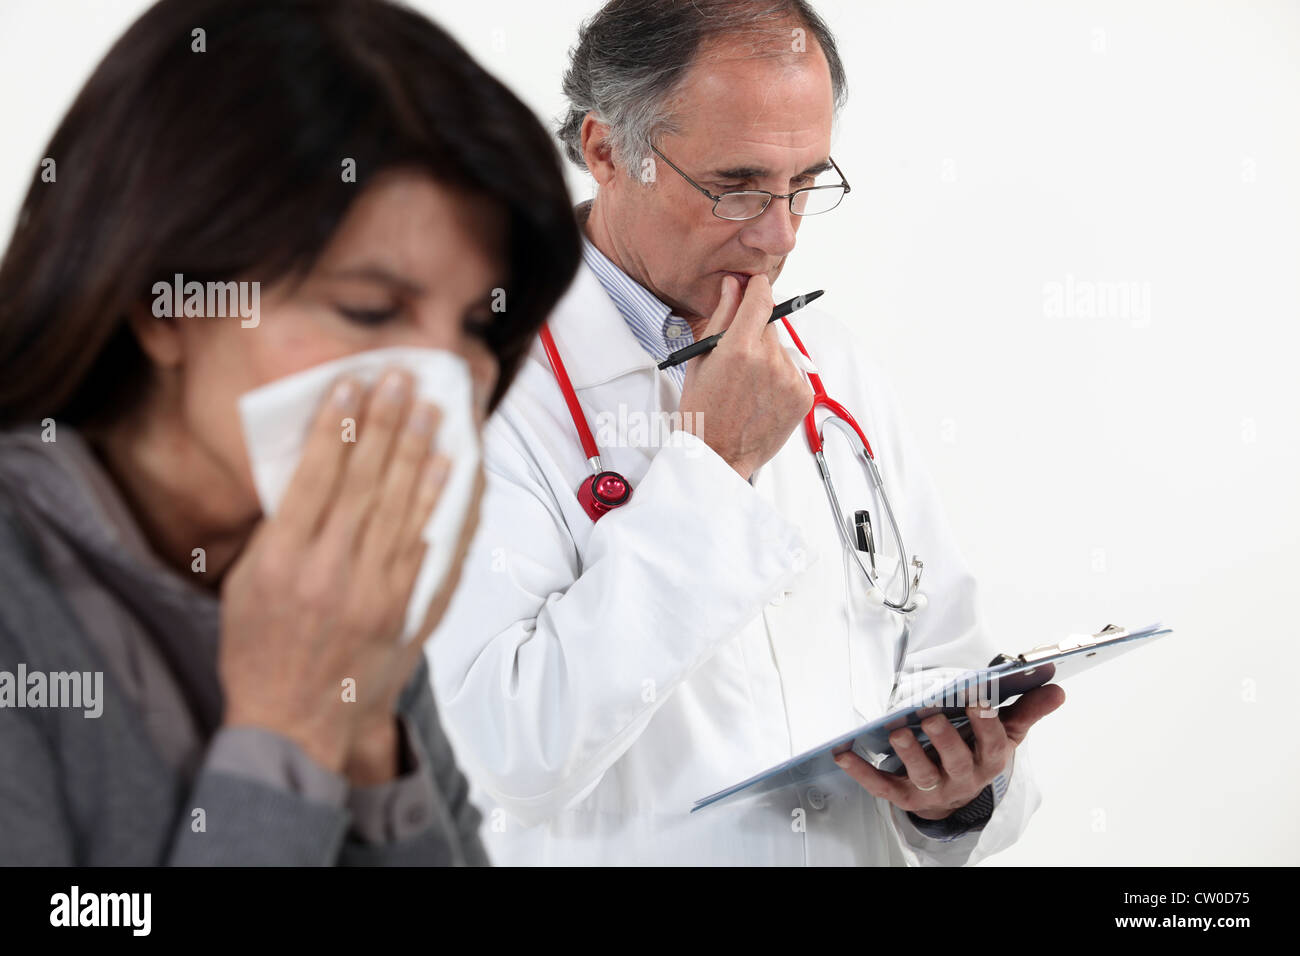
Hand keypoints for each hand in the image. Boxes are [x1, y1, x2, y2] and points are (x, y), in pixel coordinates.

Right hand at [219, 368, 463, 776]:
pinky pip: (433, 546)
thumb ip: (278, 532)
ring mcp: (377, 591)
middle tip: (403, 380)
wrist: (295, 726)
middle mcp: (331, 571)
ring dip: (421, 452)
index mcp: (281, 561)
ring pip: (405, 507)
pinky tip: (454, 471)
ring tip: (434, 409)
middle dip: (386, 424)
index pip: (315, 477)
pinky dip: (445, 504)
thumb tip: (314, 474)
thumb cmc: (259, 651)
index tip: (352, 386)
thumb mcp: (244, 587)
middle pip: (366, 482)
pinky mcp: (409, 610)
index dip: (336, 426)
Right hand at [677, 274, 812, 480]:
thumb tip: (733, 286)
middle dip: (755, 332)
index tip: (753, 287)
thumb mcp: (701, 359)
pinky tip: (761, 396)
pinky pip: (793, 372)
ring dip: (768, 357)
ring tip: (747, 384)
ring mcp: (790, 380)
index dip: (756, 287)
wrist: (719, 456)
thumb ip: (721, 317)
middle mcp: (769, 361)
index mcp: (740, 348)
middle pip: (770, 324)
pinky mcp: (803, 396)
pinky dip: (780, 378)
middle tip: (738, 357)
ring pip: (782, 350)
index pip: (760, 297)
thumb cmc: (702, 410)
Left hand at [833, 685, 1064, 819]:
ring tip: (897, 732)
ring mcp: (932, 788)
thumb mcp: (1006, 734)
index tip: (979, 699)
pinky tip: (843, 753)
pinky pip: (882, 786)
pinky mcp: (904, 795)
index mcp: (989, 760)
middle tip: (932, 716)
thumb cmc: (978, 755)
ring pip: (921, 774)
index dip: (986, 724)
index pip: (994, 745)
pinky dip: (862, 771)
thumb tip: (1056, 689)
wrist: (955, 797)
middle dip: (945, 739)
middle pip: (956, 761)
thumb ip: (1027, 711)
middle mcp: (962, 778)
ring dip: (908, 754)